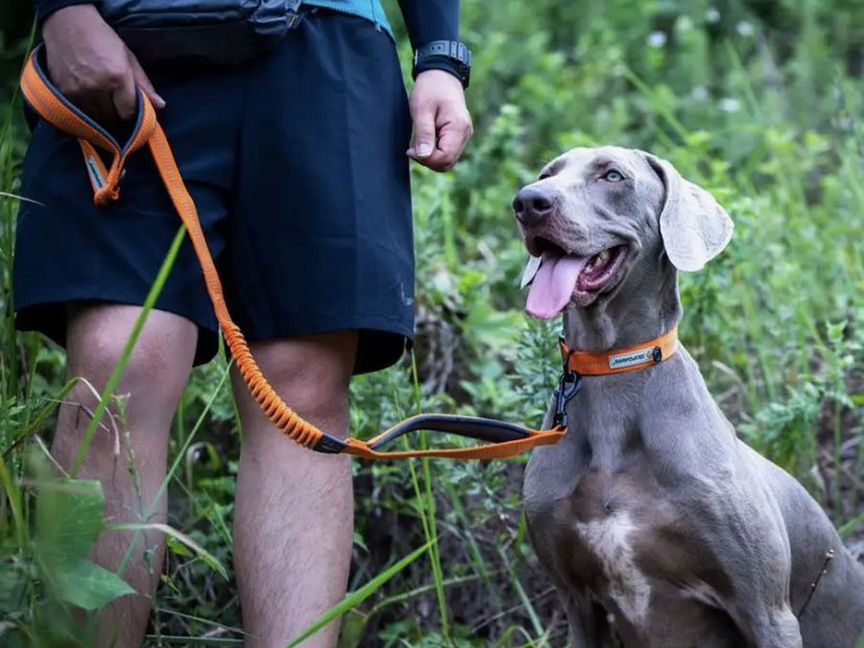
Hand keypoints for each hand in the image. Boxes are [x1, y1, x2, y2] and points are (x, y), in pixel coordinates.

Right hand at [42, 4, 164, 122]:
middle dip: (116, 112)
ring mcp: (78, 90)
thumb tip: (160, 106)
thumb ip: (144, 84)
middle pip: (112, 117)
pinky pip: (79, 111)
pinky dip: (85, 108)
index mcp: (117, 77)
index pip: (128, 113)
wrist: (66, 21)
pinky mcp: (63, 91)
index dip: (131, 112)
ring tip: (101, 97)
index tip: (129, 106)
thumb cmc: (102, 37)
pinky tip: (87, 95)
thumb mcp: (128, 57)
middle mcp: (97, 86)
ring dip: (101, 112)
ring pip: (95, 117)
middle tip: (115, 100)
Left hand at [407, 70, 472, 171]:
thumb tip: (423, 156)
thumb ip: (424, 134)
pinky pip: (448, 152)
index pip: (445, 158)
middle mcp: (465, 134)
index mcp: (458, 127)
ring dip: (432, 158)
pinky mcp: (459, 136)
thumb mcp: (422, 110)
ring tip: (419, 144)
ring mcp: (464, 135)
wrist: (441, 75)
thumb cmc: (430, 89)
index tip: (411, 150)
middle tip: (412, 149)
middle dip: (429, 161)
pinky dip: (436, 153)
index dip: (427, 160)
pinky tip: (426, 142)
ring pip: (448, 160)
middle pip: (448, 163)